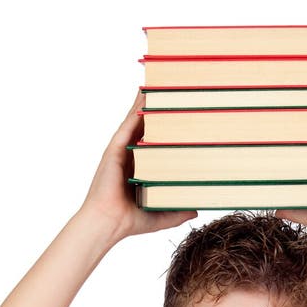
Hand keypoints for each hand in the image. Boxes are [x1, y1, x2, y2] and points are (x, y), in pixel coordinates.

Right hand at [79, 89, 196, 244]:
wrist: (109, 223)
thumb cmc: (131, 221)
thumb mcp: (162, 215)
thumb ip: (179, 211)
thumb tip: (197, 209)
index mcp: (142, 168)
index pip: (158, 143)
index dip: (169, 129)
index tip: (183, 115)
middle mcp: (132, 155)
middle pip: (148, 126)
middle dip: (159, 110)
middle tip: (174, 91)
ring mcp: (123, 150)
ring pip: (138, 121)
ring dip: (148, 102)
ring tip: (161, 83)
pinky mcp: (115, 149)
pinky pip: (128, 125)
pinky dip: (136, 109)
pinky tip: (144, 95)